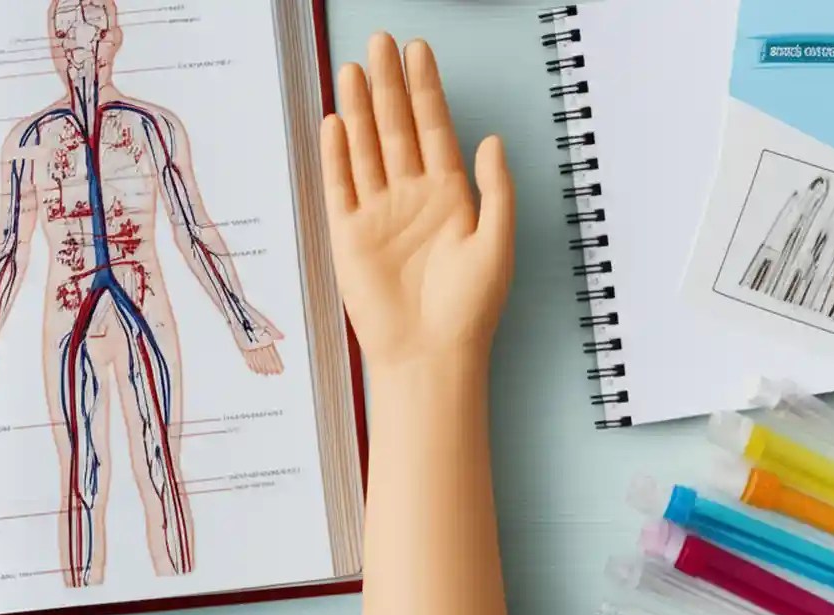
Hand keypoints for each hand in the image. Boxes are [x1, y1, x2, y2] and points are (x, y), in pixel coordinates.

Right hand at [237, 306, 283, 375]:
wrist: (237, 313)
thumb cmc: (250, 316)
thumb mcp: (266, 322)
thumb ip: (274, 332)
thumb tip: (282, 337)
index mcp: (264, 338)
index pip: (272, 354)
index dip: (276, 363)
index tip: (279, 369)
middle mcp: (256, 344)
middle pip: (265, 359)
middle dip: (270, 367)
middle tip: (274, 373)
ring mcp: (248, 346)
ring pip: (256, 360)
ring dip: (261, 367)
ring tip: (265, 374)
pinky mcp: (241, 346)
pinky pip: (247, 358)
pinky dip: (251, 364)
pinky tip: (254, 368)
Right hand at [320, 34, 514, 368]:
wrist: (430, 354)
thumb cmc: (469, 308)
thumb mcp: (498, 244)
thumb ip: (496, 189)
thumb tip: (491, 139)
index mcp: (450, 195)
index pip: (434, 129)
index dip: (426, 89)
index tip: (418, 51)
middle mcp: (411, 197)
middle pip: (396, 129)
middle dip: (388, 85)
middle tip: (380, 43)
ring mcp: (378, 213)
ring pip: (366, 149)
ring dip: (360, 109)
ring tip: (353, 69)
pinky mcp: (349, 235)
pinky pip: (340, 186)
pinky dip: (337, 155)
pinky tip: (335, 123)